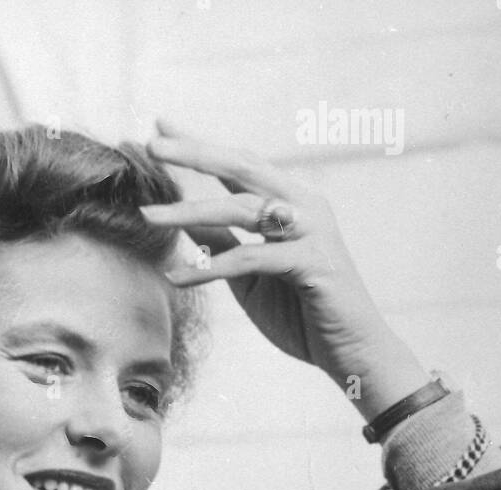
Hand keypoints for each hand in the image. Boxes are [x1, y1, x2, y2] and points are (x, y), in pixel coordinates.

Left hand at [142, 119, 428, 419]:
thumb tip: (184, 219)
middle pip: (242, 167)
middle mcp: (303, 205)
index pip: (239, 165)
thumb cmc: (303, 314)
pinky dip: (210, 268)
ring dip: (190, 212)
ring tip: (148, 217)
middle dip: (196, 154)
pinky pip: (250, 258)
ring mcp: (311, 229)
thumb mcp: (249, 276)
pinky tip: (176, 277)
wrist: (351, 351)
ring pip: (242, 209)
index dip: (200, 146)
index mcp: (290, 203)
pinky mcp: (312, 262)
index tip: (160, 127)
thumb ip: (223, 243)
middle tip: (153, 145)